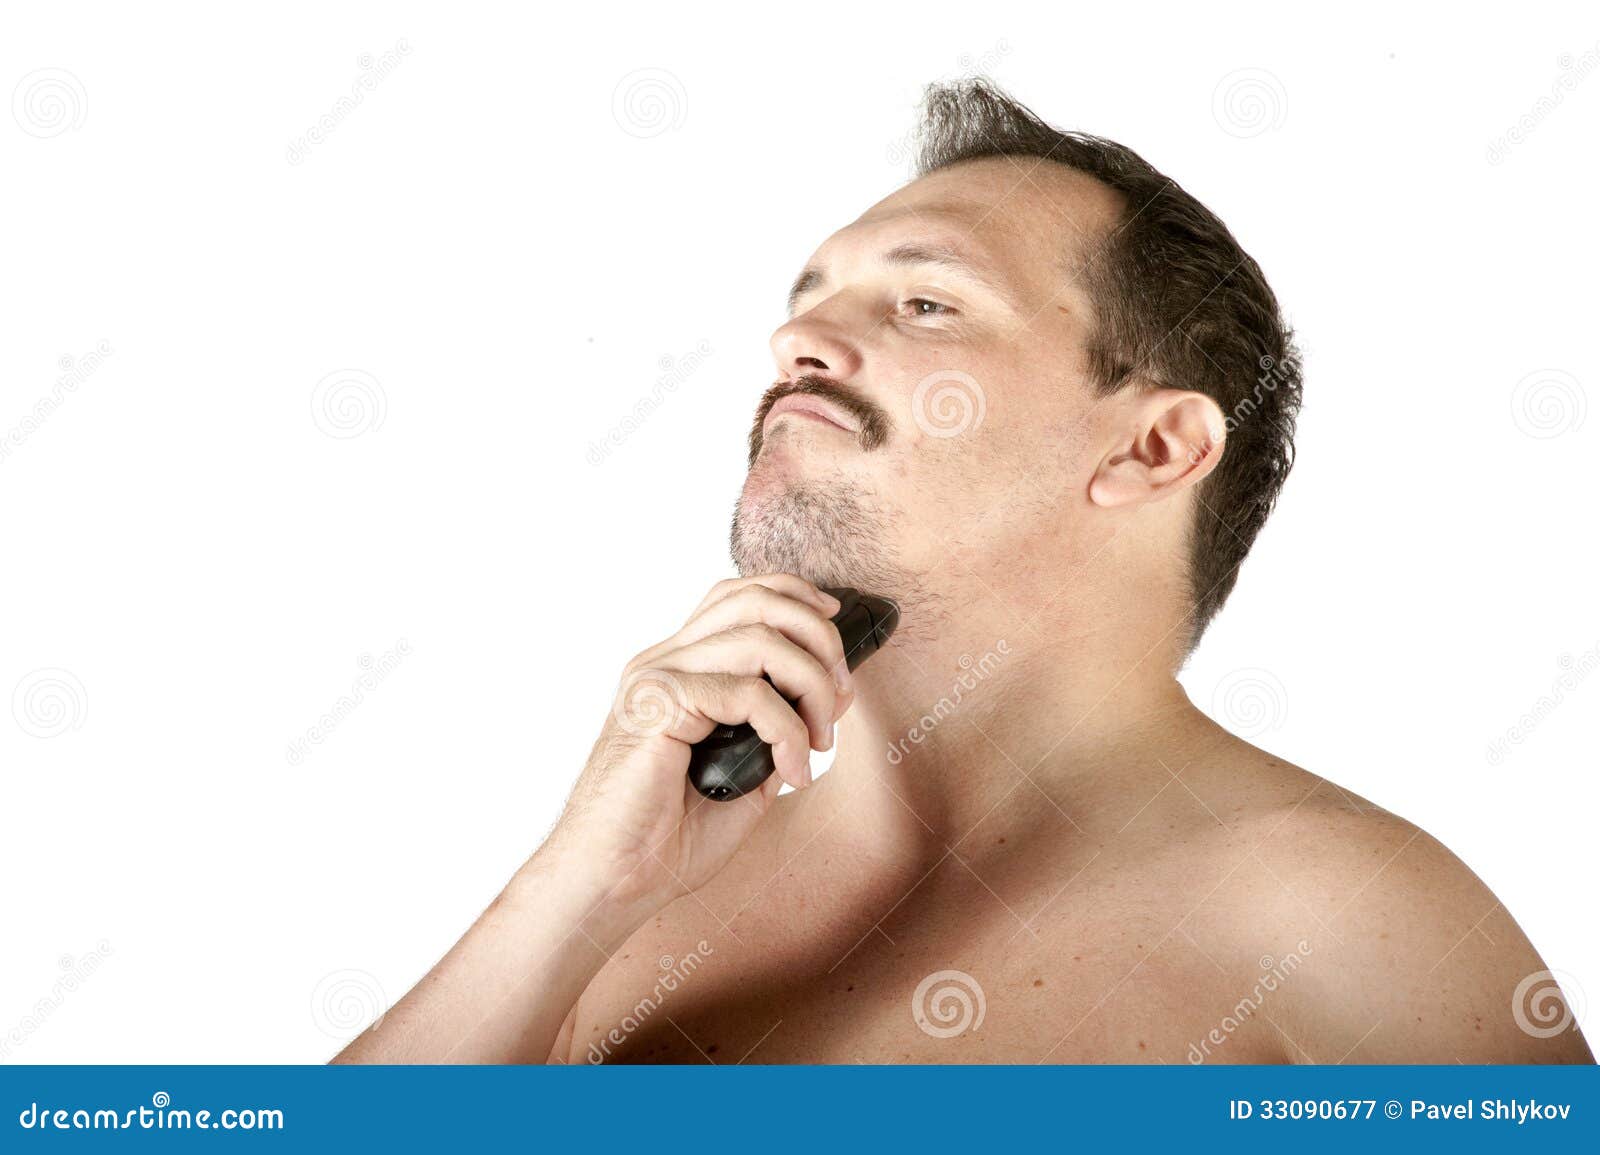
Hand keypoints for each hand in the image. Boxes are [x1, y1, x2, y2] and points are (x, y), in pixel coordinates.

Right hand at [538, 574, 852, 919]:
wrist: (612, 882)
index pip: (738, 596)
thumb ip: (780, 730)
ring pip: (761, 638)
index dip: (795, 600)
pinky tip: (793, 772)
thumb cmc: (665, 839)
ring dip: (813, 685)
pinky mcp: (659, 704)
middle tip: (840, 696)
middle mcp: (665, 661)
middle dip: (818, 637)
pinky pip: (750, 694)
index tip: (836, 634)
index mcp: (678, 668)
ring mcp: (658, 677)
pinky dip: (788, 732)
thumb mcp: (745, 774)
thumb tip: (832, 694)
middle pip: (755, 599)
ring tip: (820, 739)